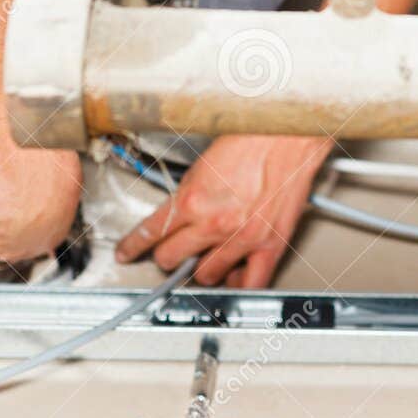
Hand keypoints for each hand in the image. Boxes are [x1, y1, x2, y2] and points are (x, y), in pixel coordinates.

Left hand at [115, 133, 331, 287]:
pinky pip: (250, 282)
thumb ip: (190, 192)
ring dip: (201, 269)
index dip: (133, 246)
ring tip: (204, 260)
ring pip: (206, 274)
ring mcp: (242, 237)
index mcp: (192, 198)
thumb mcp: (205, 162)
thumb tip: (179, 211)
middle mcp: (214, 222)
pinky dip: (239, 284)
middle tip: (169, 253)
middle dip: (167, 257)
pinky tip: (234, 278)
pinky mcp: (270, 244)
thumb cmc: (255, 136)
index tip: (127, 252)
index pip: (150, 233)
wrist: (290, 133)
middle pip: (172, 258)